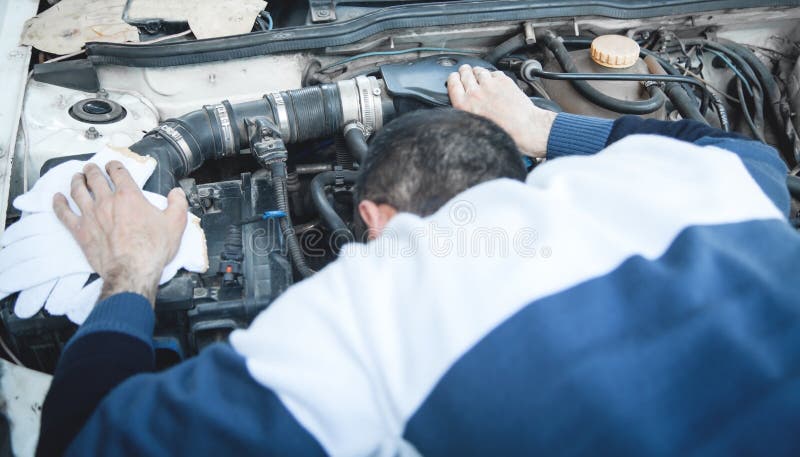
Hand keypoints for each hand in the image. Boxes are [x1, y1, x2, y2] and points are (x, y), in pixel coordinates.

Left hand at [52, 161, 187, 304]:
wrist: (132, 271)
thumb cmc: (153, 249)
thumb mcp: (176, 224)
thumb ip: (178, 204)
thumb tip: (176, 193)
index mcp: (129, 196)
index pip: (119, 173)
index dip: (115, 166)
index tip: (113, 165)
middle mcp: (106, 201)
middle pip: (95, 178)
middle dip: (93, 170)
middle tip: (92, 168)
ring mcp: (90, 215)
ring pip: (78, 191)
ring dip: (77, 181)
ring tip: (77, 177)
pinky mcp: (80, 231)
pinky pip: (64, 213)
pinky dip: (59, 204)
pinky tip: (57, 198)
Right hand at [448, 64, 556, 157]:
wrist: (525, 129)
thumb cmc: (503, 134)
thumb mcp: (475, 128)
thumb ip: (467, 112)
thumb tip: (464, 104)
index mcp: (464, 105)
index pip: (452, 82)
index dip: (453, 78)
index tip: (454, 77)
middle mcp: (475, 92)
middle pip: (465, 73)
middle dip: (464, 71)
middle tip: (466, 71)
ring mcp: (490, 84)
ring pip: (479, 70)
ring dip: (478, 72)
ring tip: (480, 75)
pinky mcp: (504, 80)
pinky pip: (495, 73)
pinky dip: (494, 76)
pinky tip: (496, 81)